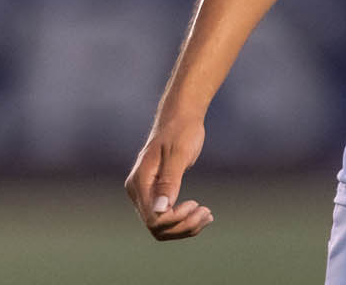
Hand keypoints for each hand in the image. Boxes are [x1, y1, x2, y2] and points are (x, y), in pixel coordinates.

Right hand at [124, 115, 213, 240]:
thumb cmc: (180, 132)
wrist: (181, 118)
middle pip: (157, 227)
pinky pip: (167, 219)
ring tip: (207, 215)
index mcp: (139, 182)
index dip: (175, 220)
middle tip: (206, 212)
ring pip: (162, 227)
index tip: (195, 204)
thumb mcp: (177, 155)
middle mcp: (137, 191)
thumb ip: (168, 183)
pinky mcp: (156, 195)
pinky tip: (203, 214)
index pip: (153, 218)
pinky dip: (185, 221)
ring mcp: (145, 194)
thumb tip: (159, 210)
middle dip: (183, 226)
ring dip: (186, 227)